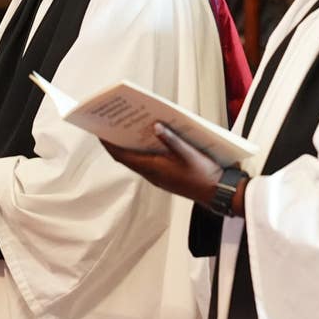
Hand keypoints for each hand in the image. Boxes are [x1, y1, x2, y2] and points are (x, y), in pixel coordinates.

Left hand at [101, 123, 222, 204]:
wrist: (218, 192)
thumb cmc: (204, 175)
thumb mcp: (188, 153)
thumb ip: (171, 139)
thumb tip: (155, 126)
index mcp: (153, 168)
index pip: (123, 156)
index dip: (110, 144)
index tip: (100, 132)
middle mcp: (152, 174)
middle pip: (128, 157)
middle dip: (119, 142)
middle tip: (114, 126)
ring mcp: (159, 177)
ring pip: (139, 160)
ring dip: (133, 146)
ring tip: (131, 129)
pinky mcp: (167, 177)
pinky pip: (150, 163)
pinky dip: (146, 151)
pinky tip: (153, 141)